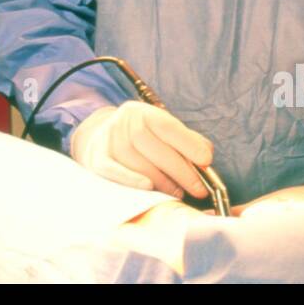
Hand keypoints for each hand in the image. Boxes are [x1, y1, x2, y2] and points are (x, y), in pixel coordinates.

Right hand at [70, 101, 214, 198]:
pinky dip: (132, 180)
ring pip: (138, 164)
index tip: (207, 162)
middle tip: (198, 189)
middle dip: (181, 172)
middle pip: (154, 148)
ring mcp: (108, 140)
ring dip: (162, 182)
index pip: (168, 127)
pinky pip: (114, 171)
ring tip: (178, 192)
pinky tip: (149, 189)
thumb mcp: (162, 131)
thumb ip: (185, 141)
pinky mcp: (96, 158)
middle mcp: (124, 122)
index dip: (189, 144)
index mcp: (143, 112)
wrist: (102, 138)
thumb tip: (205, 158)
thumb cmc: (142, 139)